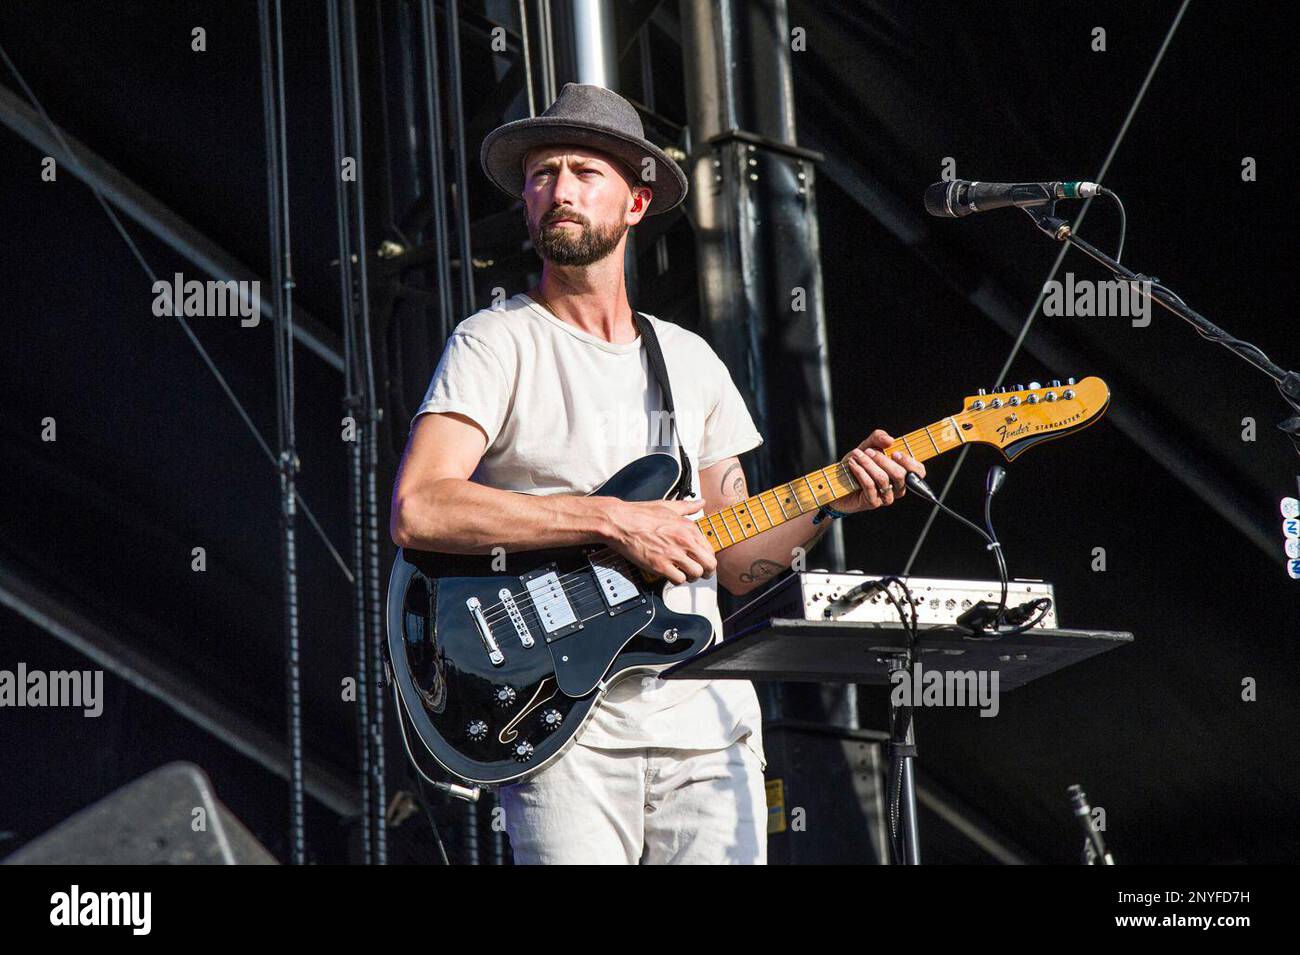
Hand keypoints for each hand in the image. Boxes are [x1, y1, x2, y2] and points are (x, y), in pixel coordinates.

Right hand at [601, 497, 717, 584]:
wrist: (620, 522)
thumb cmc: (640, 514)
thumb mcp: (668, 506)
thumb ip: (687, 506)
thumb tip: (700, 502)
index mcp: (688, 527)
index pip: (710, 550)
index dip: (707, 558)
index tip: (701, 560)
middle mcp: (684, 541)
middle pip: (709, 565)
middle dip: (705, 571)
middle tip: (699, 572)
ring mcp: (672, 554)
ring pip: (696, 574)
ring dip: (690, 576)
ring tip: (683, 572)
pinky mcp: (660, 565)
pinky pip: (678, 580)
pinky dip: (676, 580)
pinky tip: (670, 574)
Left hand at [834, 430, 926, 512]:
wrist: (838, 482)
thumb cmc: (858, 464)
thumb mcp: (868, 446)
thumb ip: (879, 438)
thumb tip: (890, 440)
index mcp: (903, 473)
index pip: (918, 471)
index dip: (909, 462)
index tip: (894, 453)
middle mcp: (898, 487)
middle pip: (900, 474)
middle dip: (882, 459)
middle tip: (867, 451)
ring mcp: (887, 497)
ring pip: (883, 479)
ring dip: (868, 464)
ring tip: (856, 456)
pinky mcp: (874, 503)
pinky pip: (870, 485)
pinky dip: (860, 472)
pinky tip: (852, 464)